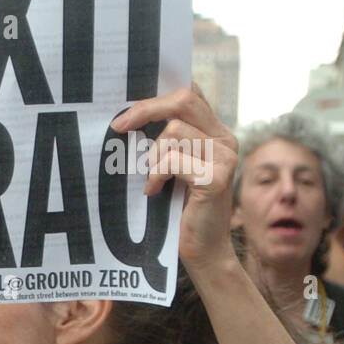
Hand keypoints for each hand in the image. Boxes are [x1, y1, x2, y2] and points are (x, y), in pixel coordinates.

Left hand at [111, 85, 238, 274]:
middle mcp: (225, 140)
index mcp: (215, 133)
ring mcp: (225, 157)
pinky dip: (156, 174)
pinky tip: (154, 191)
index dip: (156, 97)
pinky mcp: (217, 178)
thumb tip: (132, 115)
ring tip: (150, 179)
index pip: (190, 94)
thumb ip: (166, 142)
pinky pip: (174, 160)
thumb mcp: (172, 169)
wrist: (202, 249)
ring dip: (152, 156)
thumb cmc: (179, 209)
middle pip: (183, 101)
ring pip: (174, 131)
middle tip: (118, 127)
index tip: (126, 111)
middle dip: (145, 110)